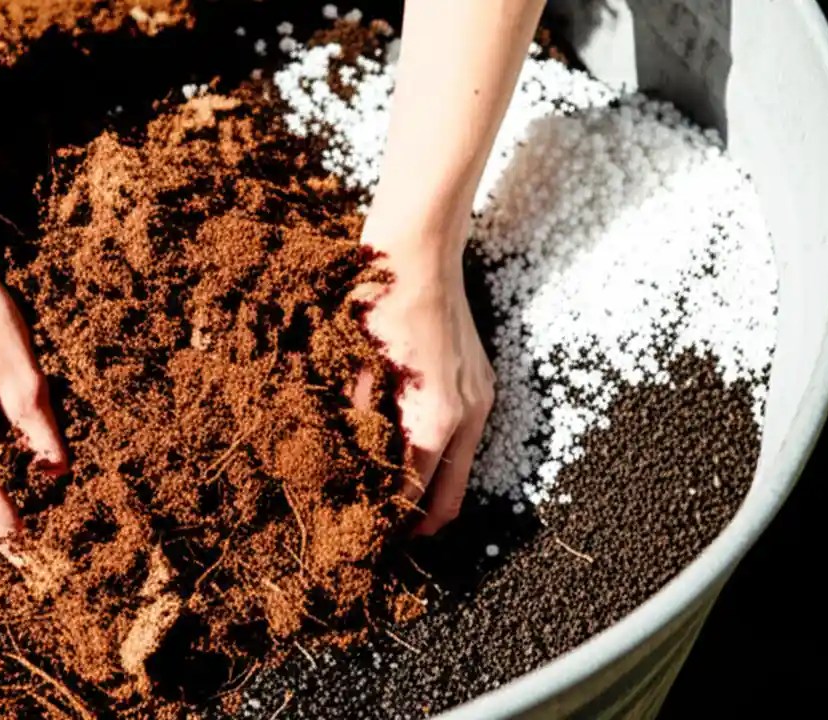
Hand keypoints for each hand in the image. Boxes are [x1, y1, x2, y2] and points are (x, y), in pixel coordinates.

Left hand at [358, 228, 494, 535]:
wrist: (419, 249)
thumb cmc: (378, 300)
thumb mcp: (351, 366)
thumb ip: (354, 421)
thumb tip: (346, 466)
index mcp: (434, 417)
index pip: (415, 492)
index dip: (391, 521)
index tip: (366, 537)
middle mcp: (468, 414)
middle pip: (452, 496)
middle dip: (421, 523)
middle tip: (387, 539)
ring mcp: (481, 397)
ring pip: (462, 468)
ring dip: (433, 489)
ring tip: (392, 500)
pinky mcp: (481, 381)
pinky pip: (465, 437)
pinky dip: (442, 456)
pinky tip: (409, 452)